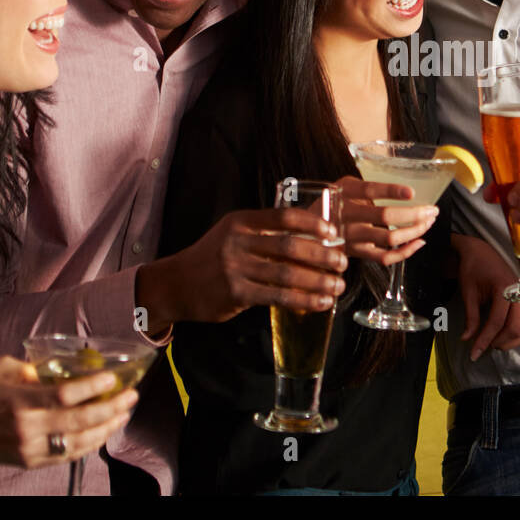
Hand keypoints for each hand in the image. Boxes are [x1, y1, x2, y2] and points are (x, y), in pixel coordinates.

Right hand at [0, 356, 138, 468]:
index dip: (94, 386)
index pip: (66, 395)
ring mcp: (29, 449)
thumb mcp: (1, 370)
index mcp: (20, 401)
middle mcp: (27, 428)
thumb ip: (33, 369)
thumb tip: (62, 368)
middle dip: (112, 408)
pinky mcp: (29, 462)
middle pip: (80, 420)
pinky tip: (102, 432)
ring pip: (79, 442)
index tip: (114, 378)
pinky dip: (88, 444)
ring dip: (106, 428)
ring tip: (123, 414)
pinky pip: (67, 455)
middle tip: (131, 396)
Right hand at [142, 207, 348, 328]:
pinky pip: (277, 297)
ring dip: (318, 281)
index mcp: (241, 221)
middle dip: (322, 255)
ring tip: (338, 286)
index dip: (312, 224)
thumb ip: (264, 233)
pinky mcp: (236, 294)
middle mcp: (237, 242)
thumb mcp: (233, 233)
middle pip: (289, 246)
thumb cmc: (214, 257)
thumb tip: (312, 238)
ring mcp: (235, 269)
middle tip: (342, 262)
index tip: (333, 232)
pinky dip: (303, 300)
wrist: (176, 284)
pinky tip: (320, 302)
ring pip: (287, 274)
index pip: (283, 217)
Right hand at [334, 175, 437, 266]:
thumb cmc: (334, 202)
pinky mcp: (357, 253)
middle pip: (385, 215)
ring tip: (428, 222)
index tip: (412, 192)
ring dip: (415, 230)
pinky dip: (406, 251)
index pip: (369, 190)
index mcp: (345, 192)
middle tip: (432, 209)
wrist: (309, 228)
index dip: (392, 191)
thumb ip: (367, 187)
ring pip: (389, 237)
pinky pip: (385, 257)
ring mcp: (352, 236)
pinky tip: (418, 242)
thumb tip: (405, 190)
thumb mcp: (343, 186)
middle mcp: (347, 214)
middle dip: (415, 213)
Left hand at [454, 234, 519, 360]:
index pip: (496, 322)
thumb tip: (467, 339)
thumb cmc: (473, 268)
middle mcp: (519, 293)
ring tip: (490, 341)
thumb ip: (470, 317)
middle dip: (498, 342)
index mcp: (505, 287)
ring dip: (508, 341)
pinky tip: (500, 335)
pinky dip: (514, 334)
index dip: (484, 340)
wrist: (480, 251)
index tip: (473, 354)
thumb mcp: (468, 292)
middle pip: (516, 328)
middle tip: (481, 347)